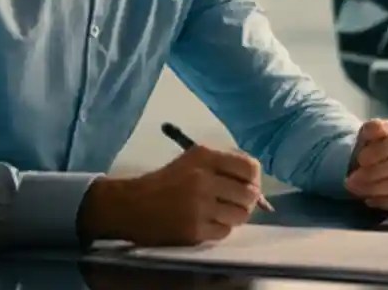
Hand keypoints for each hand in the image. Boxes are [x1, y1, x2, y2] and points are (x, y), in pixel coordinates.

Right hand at [77, 144, 263, 245]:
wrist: (133, 205)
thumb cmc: (166, 181)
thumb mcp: (193, 159)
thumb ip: (223, 164)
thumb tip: (254, 179)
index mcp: (205, 157)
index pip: (249, 167)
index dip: (253, 178)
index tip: (248, 184)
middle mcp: (204, 179)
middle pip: (249, 193)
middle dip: (247, 200)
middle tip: (236, 201)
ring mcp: (200, 206)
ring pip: (240, 215)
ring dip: (235, 216)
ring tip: (221, 213)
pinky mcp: (195, 230)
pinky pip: (225, 231)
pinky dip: (221, 229)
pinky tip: (208, 222)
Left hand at [344, 118, 387, 210]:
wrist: (376, 166)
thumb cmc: (375, 146)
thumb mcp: (369, 133)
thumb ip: (374, 128)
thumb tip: (382, 128)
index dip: (381, 148)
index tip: (361, 159)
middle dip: (375, 171)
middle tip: (353, 179)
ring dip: (376, 187)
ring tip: (357, 188)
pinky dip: (384, 201)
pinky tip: (369, 199)